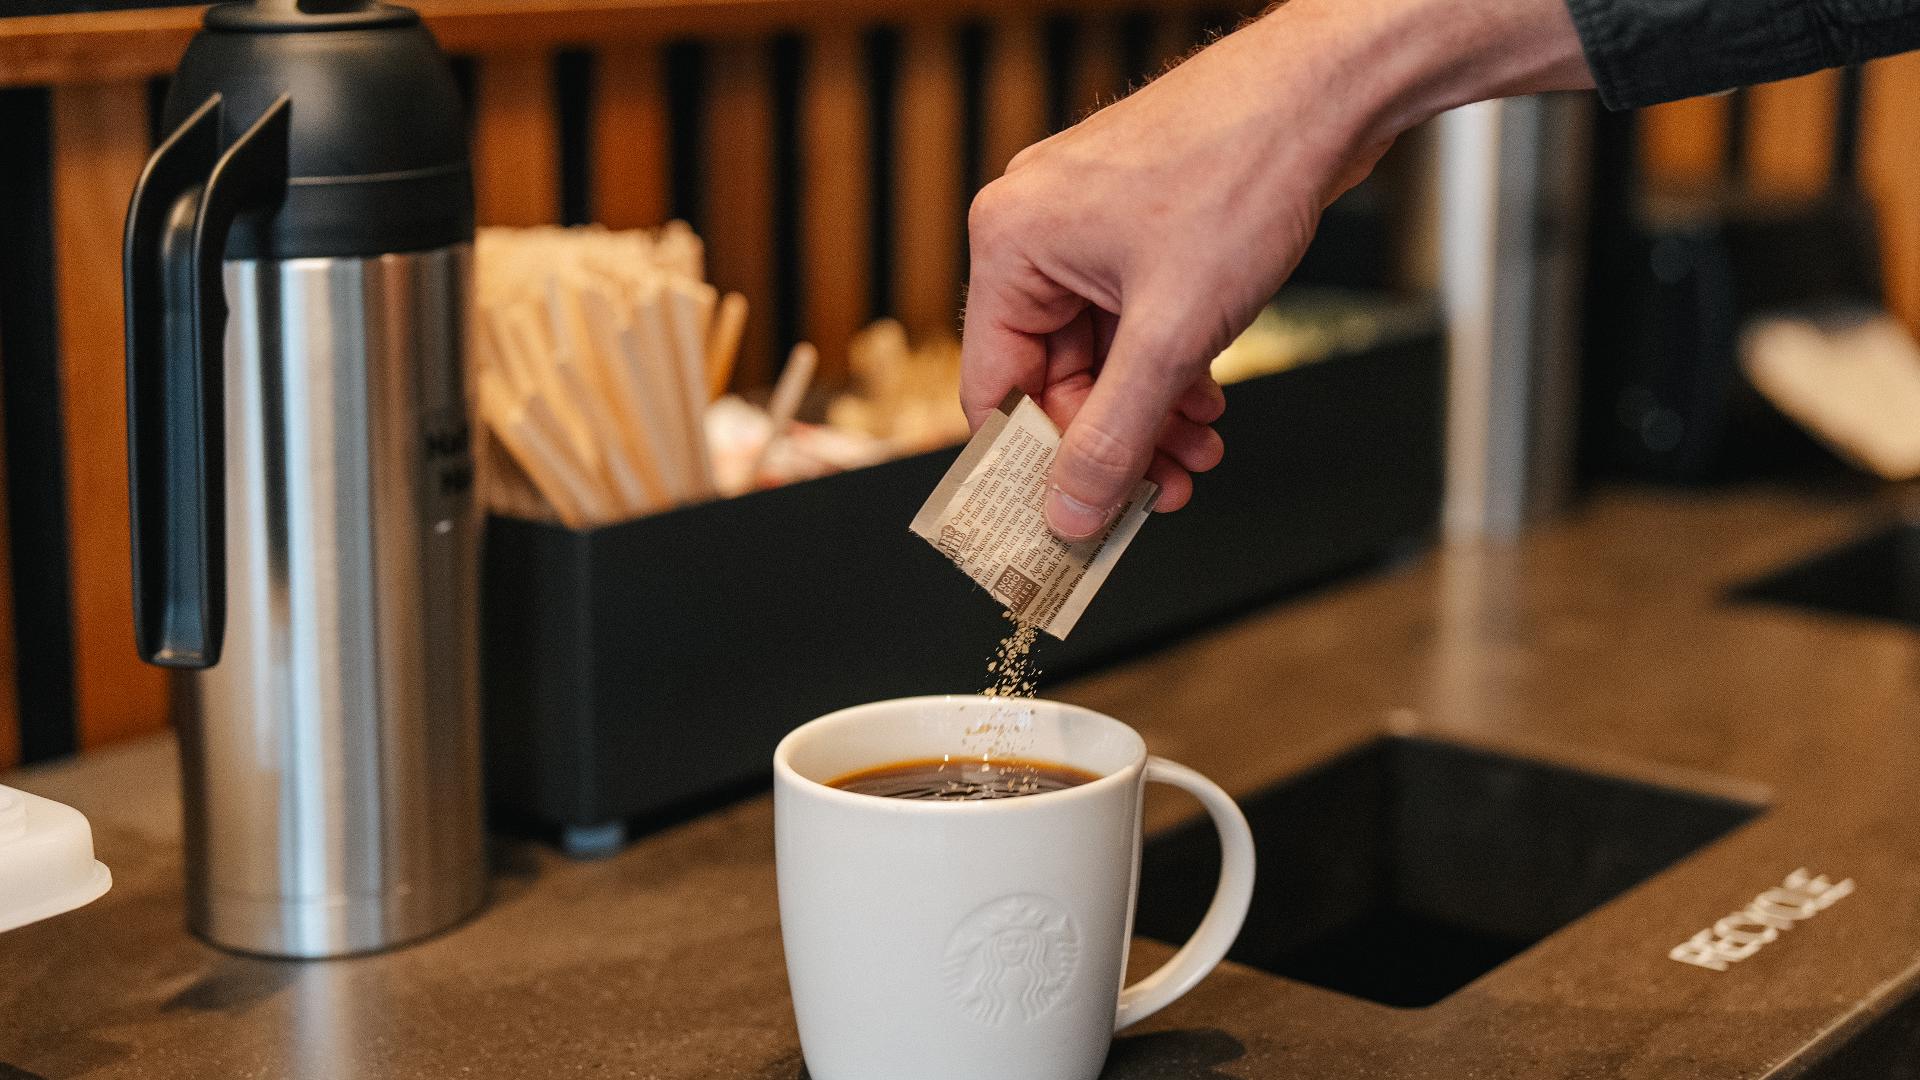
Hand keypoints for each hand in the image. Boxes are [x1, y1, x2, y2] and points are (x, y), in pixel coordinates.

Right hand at [959, 0, 1590, 539]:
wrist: (1324, 94)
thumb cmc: (1242, 170)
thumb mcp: (1172, 333)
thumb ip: (1114, 434)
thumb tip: (1071, 511)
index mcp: (1011, 244)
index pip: (993, 388)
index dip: (1034, 464)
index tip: (1071, 518)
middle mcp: (1036, 230)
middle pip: (1051, 377)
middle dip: (1114, 438)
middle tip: (1162, 488)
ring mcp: (1087, 226)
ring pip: (1099, 354)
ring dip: (1149, 411)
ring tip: (1198, 448)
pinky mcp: (1136, 225)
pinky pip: (1130, 320)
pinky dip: (1166, 366)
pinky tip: (1205, 398)